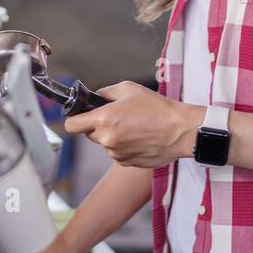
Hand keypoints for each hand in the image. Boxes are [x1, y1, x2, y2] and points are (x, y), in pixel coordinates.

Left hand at [62, 81, 201, 168]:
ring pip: (105, 144)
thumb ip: (105, 93)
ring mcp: (116, 154)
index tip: (80, 117)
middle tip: (119, 117)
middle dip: (99, 126)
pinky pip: (118, 153)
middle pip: (89, 134)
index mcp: (103, 119)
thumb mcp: (128, 89)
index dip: (74, 119)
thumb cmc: (158, 108)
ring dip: (114, 136)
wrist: (181, 130)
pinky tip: (140, 138)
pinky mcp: (126, 163)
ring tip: (135, 127)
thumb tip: (93, 98)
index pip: (71, 126)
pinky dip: (125, 146)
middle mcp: (106, 139)